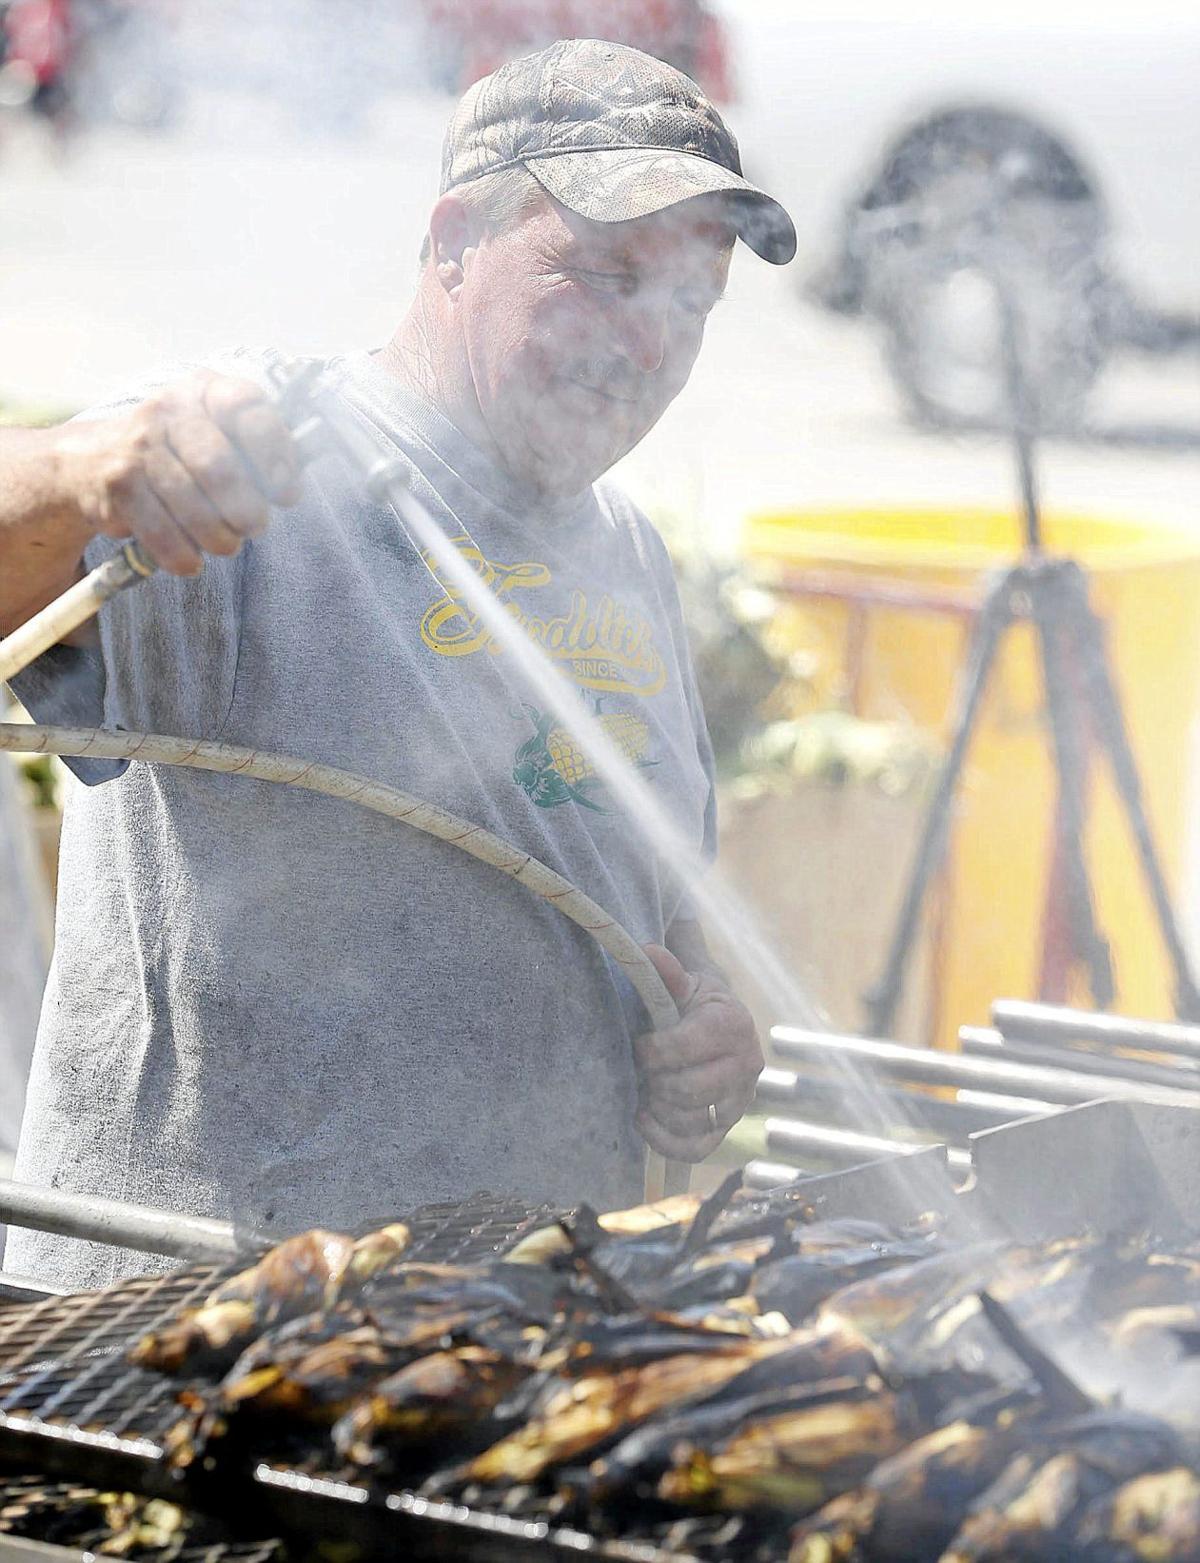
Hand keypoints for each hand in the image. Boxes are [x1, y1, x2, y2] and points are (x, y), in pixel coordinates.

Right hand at [61, 370, 302, 574]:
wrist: (90, 460)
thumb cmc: (175, 454)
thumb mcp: (214, 434)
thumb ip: (256, 454)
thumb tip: (290, 489)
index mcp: (202, 391)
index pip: (246, 409)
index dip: (274, 453)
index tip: (286, 492)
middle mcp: (167, 410)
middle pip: (219, 468)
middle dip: (247, 509)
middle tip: (254, 527)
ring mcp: (138, 446)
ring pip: (193, 507)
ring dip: (219, 538)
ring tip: (225, 545)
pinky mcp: (117, 484)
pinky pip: (162, 534)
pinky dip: (183, 555)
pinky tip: (191, 560)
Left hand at [633, 943, 762, 1162]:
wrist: (721, 1024)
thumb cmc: (696, 1003)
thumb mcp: (684, 983)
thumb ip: (668, 972)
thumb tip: (648, 951)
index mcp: (734, 1025)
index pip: (685, 1048)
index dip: (652, 1050)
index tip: (640, 1044)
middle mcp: (747, 1065)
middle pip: (688, 1090)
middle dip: (655, 1082)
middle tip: (642, 1070)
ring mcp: (740, 1100)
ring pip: (691, 1121)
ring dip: (658, 1109)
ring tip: (646, 1090)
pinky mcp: (728, 1126)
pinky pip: (697, 1149)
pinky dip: (664, 1140)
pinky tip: (644, 1119)